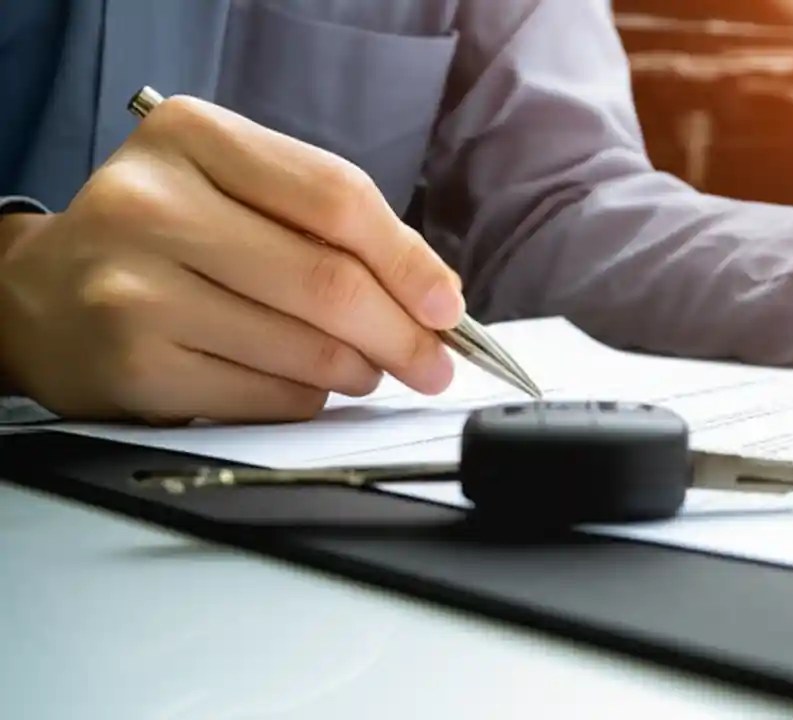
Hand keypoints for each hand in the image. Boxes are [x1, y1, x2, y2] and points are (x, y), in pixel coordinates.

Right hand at [0, 96, 463, 422]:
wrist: (42, 294)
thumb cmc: (162, 236)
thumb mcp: (234, 188)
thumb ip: (329, 222)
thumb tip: (433, 292)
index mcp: (193, 139)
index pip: (337, 198)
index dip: (408, 260)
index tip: (446, 304)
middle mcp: (155, 205)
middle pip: (328, 282)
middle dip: (402, 334)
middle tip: (433, 363)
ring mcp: (138, 289)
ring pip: (306, 349)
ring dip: (360, 370)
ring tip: (365, 367)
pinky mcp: (137, 367)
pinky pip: (270, 397)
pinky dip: (310, 398)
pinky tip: (305, 384)